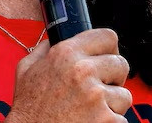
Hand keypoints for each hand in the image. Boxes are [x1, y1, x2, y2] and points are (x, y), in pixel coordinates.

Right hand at [5, 28, 131, 122]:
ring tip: (91, 109)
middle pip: (122, 64)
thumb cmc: (28, 106)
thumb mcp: (26, 69)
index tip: (105, 58)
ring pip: (124, 94)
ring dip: (112, 103)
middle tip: (98, 88)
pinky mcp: (107, 119)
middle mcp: (83, 70)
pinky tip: (91, 121)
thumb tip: (55, 40)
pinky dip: (109, 122)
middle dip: (113, 77)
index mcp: (66, 53)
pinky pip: (121, 118)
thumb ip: (44, 50)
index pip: (107, 37)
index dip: (109, 48)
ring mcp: (97, 96)